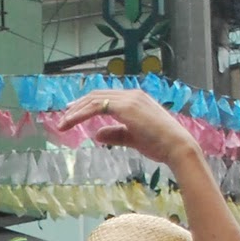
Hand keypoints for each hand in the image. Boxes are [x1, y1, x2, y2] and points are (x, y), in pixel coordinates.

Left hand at [52, 88, 196, 166]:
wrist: (176, 146)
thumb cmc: (160, 145)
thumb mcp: (133, 139)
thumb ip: (115, 134)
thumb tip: (97, 134)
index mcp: (135, 100)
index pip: (106, 97)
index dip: (88, 103)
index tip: (75, 112)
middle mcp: (131, 95)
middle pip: (97, 95)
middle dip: (78, 105)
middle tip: (65, 116)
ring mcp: (128, 99)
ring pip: (94, 99)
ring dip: (76, 111)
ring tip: (63, 123)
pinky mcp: (125, 107)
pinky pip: (96, 107)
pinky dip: (81, 114)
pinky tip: (71, 121)